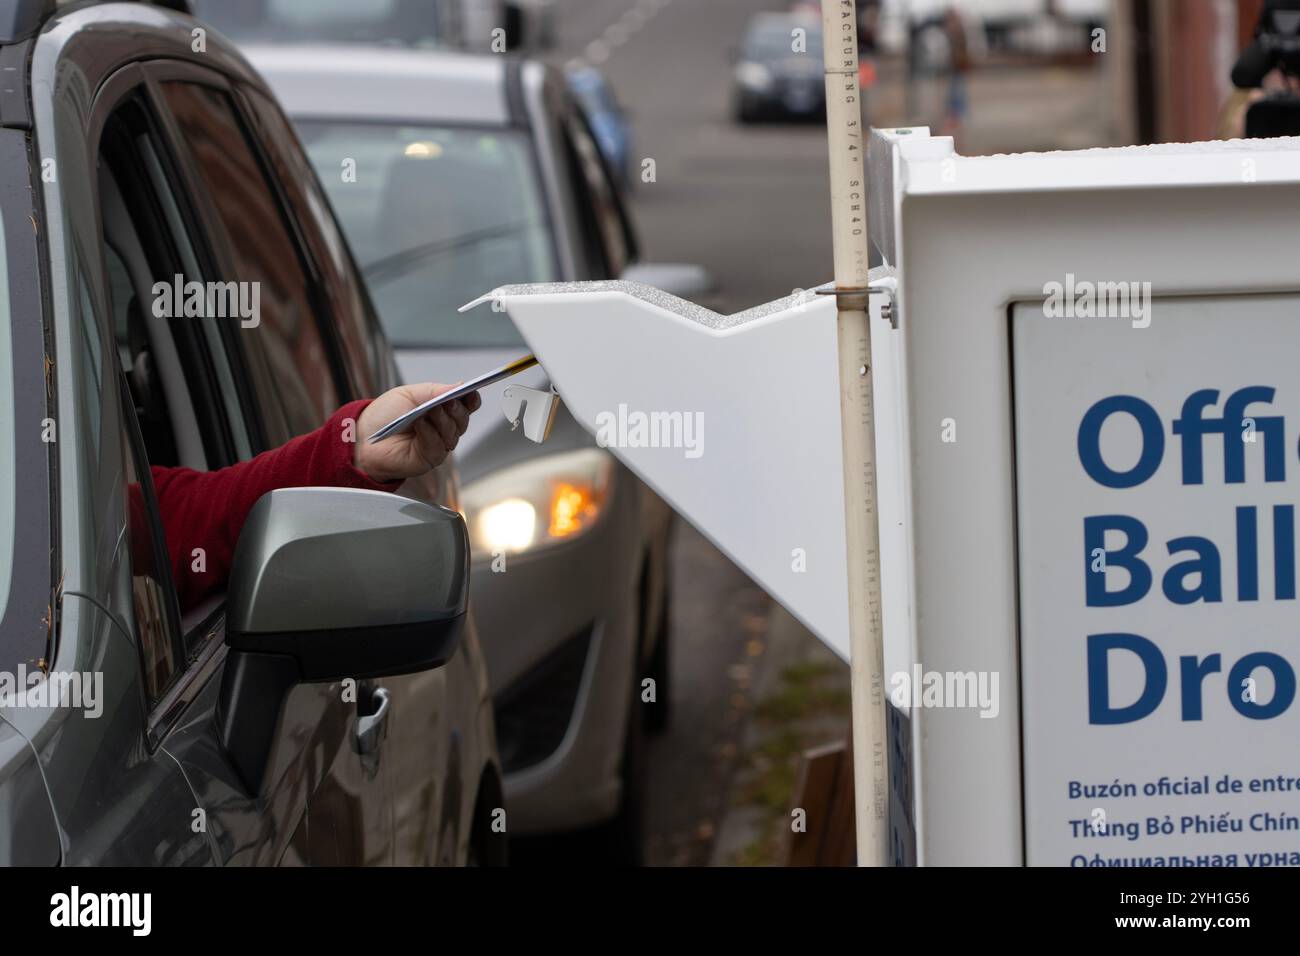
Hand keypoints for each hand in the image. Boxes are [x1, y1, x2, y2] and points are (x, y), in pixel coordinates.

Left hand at [354, 383, 481, 482]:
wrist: (363, 436)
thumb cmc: (385, 415)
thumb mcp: (409, 395)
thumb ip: (435, 390)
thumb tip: (460, 386)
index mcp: (442, 411)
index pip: (465, 407)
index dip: (470, 400)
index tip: (471, 392)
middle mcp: (443, 429)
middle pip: (462, 421)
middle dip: (457, 410)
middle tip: (449, 401)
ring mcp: (438, 445)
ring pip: (452, 434)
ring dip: (442, 421)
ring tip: (431, 410)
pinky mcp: (429, 459)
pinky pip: (436, 446)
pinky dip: (429, 433)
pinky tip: (420, 423)